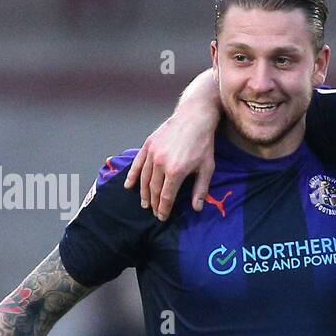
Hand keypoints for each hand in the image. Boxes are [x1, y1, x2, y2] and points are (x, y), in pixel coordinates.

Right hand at [124, 106, 218, 220]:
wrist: (194, 118)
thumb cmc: (203, 144)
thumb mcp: (207, 168)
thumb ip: (200, 189)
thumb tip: (197, 208)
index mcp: (176, 172)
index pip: (166, 197)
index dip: (164, 209)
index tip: (162, 217)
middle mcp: (160, 164)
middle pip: (153, 189)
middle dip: (153, 203)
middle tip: (154, 212)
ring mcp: (152, 153)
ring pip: (144, 178)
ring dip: (143, 193)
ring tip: (144, 203)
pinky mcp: (147, 145)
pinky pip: (137, 164)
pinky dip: (132, 175)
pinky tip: (129, 185)